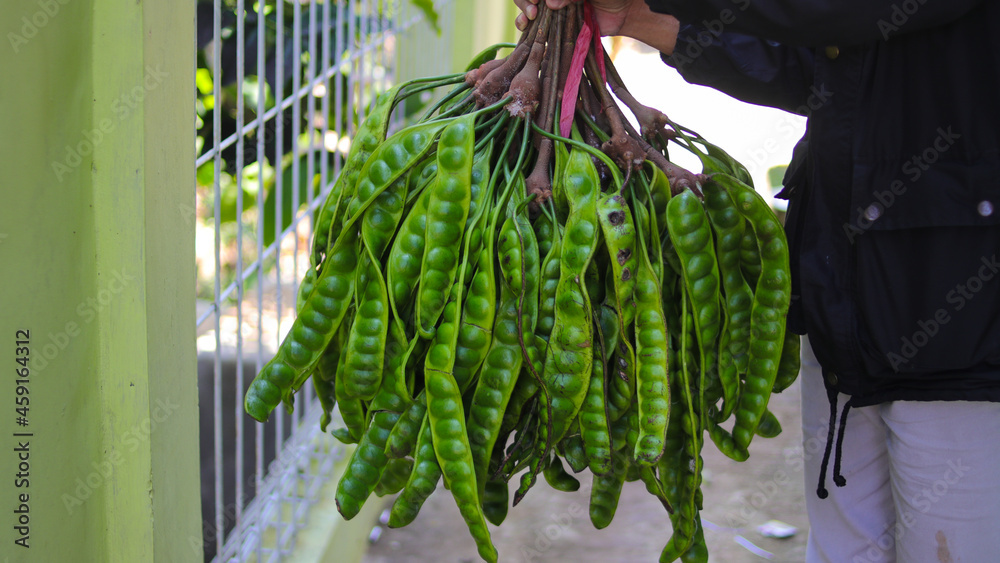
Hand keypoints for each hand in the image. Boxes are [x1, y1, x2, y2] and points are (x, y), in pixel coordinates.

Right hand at [514, 0, 635, 36]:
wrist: (625, 11)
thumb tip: (550, 4)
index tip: (536, 0)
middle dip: (524, 3)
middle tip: (532, 12)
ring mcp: (553, 12)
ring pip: (528, 13)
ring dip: (522, 17)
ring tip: (527, 22)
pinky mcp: (558, 29)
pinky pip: (540, 31)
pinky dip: (531, 33)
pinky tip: (529, 32)